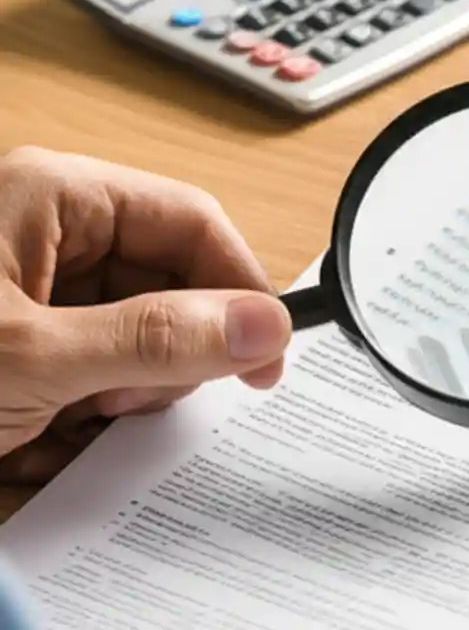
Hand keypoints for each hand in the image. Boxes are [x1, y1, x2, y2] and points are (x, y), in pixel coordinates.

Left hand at [0, 146, 290, 482]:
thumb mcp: (29, 356)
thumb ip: (157, 339)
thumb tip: (261, 325)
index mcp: (52, 198)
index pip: (191, 222)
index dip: (240, 285)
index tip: (268, 353)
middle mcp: (47, 239)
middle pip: (169, 287)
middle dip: (160, 357)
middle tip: (123, 400)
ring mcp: (33, 300)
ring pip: (137, 345)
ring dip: (115, 400)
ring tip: (54, 425)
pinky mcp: (23, 353)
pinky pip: (95, 384)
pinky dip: (80, 428)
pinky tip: (33, 447)